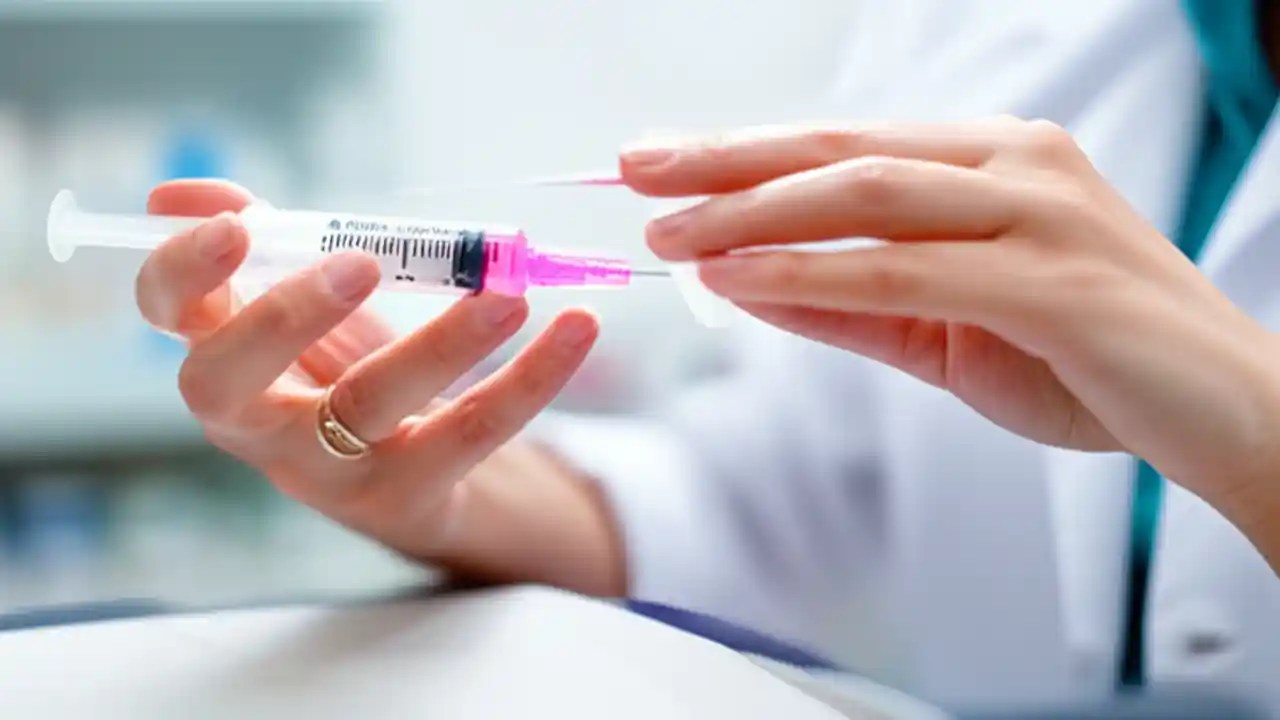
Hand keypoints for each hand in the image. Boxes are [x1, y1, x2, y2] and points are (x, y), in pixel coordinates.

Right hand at [136, 180, 624, 592]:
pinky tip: (577, 329)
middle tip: (360, 264)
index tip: (237, 226)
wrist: (421, 471)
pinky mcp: (405, 496)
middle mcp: (256, 422)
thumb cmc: (349, 372)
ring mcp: (325, 470)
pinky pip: (470, 434)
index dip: (182, 272)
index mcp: (226, 357)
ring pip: (368, 407)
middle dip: (285, 316)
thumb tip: (185, 195)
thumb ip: (272, 242)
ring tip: (507, 292)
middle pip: (230, 380)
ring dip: (440, 343)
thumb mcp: (313, 304)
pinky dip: (530, 378)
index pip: (165, 314)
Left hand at [623, 119, 1279, 526]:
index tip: (660, 163)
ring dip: (755, 214)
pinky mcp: (1052, 282)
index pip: (846, 145)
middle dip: (728, 160)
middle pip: (842, 149)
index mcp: (996, 160)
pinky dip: (815, 273)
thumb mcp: (950, 331)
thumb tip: (745, 285)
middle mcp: (1018, 164)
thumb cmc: (1088, 361)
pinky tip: (743, 280)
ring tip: (668, 233)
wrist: (1223, 412)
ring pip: (866, 195)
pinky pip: (906, 271)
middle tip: (635, 172)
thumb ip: (854, 305)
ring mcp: (1040, 214)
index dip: (746, 152)